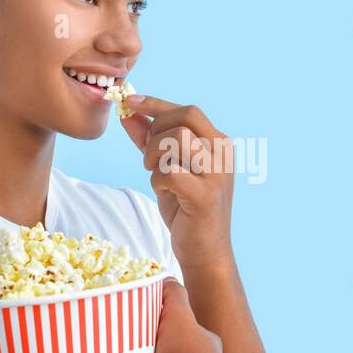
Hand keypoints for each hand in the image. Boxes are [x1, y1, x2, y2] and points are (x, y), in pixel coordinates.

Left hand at [119, 93, 234, 271]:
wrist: (205, 252)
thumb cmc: (186, 210)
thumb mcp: (166, 169)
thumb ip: (150, 141)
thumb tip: (129, 113)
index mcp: (218, 143)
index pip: (188, 110)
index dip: (156, 103)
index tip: (129, 100)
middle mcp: (223, 154)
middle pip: (185, 116)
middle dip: (156, 131)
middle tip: (148, 157)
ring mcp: (217, 174)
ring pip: (178, 138)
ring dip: (155, 154)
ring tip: (154, 173)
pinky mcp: (205, 195)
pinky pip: (170, 171)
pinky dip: (158, 180)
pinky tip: (164, 192)